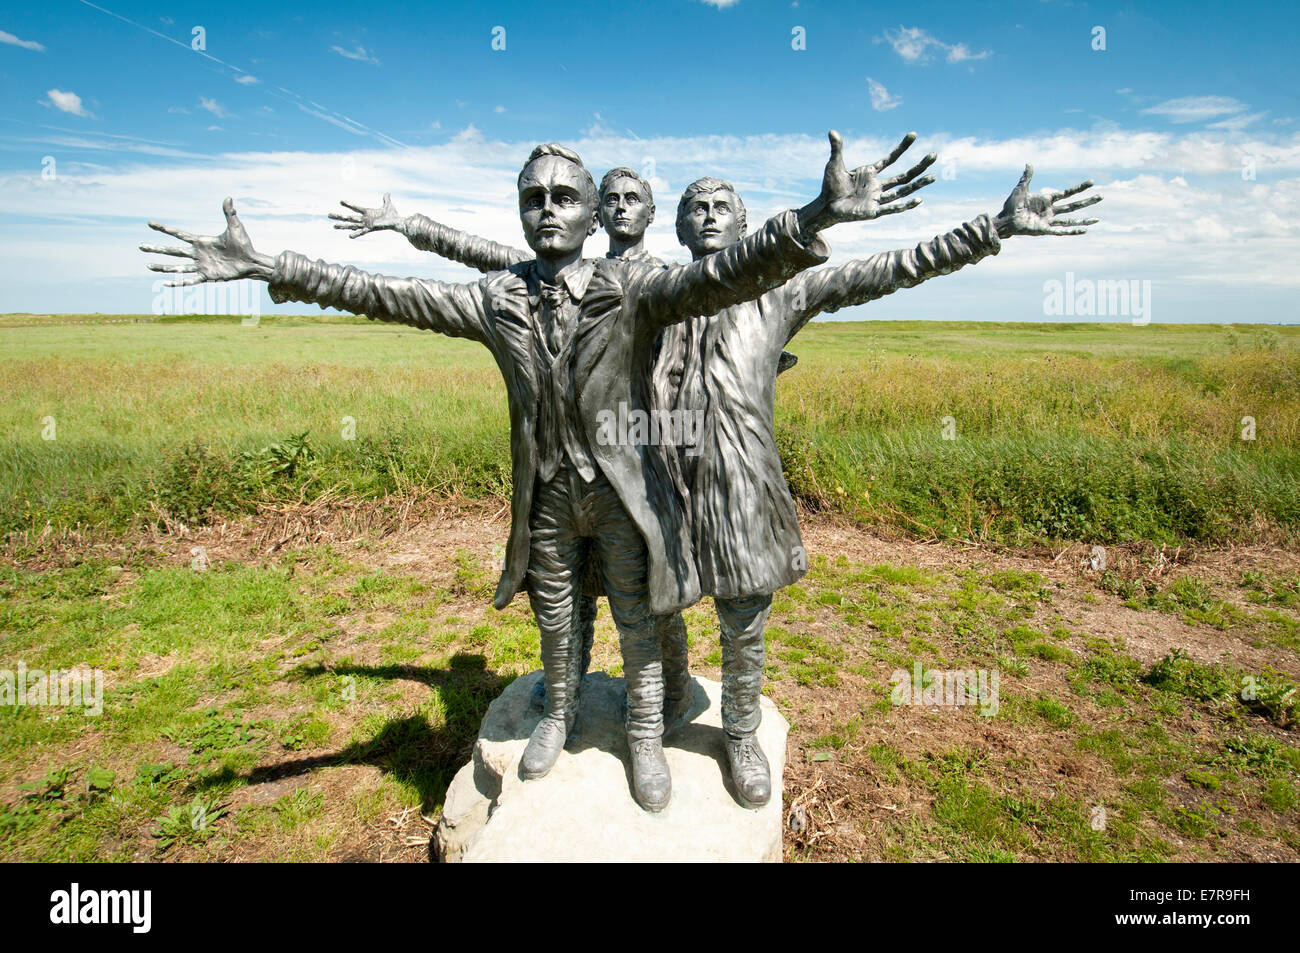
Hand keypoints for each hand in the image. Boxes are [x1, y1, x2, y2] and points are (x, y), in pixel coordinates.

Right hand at [141, 197, 273, 285]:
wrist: (251, 262)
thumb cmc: (244, 245)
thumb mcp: (235, 227)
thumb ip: (229, 213)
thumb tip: (228, 197)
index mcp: (201, 241)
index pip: (178, 234)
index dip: (164, 229)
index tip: (150, 224)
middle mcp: (198, 253)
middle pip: (173, 250)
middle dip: (157, 248)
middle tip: (141, 247)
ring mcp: (201, 266)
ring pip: (177, 266)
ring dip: (163, 267)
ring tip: (148, 266)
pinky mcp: (207, 276)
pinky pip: (190, 280)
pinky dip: (178, 282)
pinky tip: (165, 284)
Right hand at [329, 192, 403, 237]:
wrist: (397, 222)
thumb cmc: (392, 215)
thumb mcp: (388, 205)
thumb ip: (386, 199)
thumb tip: (387, 193)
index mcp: (368, 212)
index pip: (355, 207)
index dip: (349, 204)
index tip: (340, 201)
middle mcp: (365, 219)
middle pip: (349, 217)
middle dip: (339, 216)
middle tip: (328, 215)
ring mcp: (367, 224)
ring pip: (352, 224)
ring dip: (343, 225)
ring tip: (334, 226)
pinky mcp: (371, 229)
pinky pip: (362, 232)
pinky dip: (356, 234)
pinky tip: (349, 236)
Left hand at [799, 130, 936, 235]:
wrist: (825, 207)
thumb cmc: (829, 186)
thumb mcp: (834, 164)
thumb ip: (837, 148)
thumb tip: (832, 131)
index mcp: (870, 173)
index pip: (891, 158)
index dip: (902, 147)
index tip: (913, 135)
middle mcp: (877, 185)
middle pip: (904, 175)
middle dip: (919, 166)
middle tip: (934, 155)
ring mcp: (877, 198)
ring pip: (903, 191)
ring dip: (918, 184)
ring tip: (934, 176)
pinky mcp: (873, 211)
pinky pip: (893, 207)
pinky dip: (905, 205)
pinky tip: (919, 199)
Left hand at [995, 165, 1101, 238]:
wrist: (1005, 220)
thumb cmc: (1011, 206)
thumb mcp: (1020, 189)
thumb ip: (1027, 177)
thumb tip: (1029, 163)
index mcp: (1047, 199)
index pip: (1067, 193)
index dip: (1079, 188)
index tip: (1092, 182)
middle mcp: (1051, 210)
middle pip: (1073, 205)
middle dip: (1087, 201)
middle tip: (1101, 196)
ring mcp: (1049, 220)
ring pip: (1071, 219)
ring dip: (1084, 219)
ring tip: (1097, 219)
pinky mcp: (1045, 229)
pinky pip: (1061, 230)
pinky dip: (1072, 231)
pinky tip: (1083, 231)